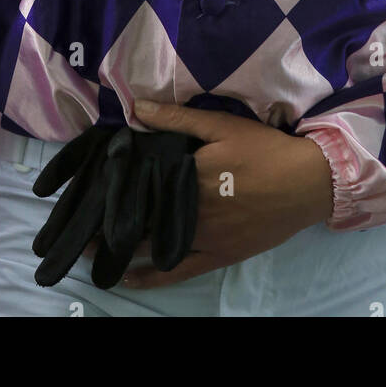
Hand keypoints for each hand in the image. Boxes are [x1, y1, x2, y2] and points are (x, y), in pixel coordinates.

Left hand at [91, 100, 334, 288]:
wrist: (308, 183)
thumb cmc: (265, 149)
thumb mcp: (222, 125)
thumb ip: (176, 118)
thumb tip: (134, 109)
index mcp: (188, 176)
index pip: (139, 183)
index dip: (111, 186)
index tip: (84, 185)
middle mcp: (191, 211)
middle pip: (140, 216)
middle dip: (107, 217)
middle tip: (77, 217)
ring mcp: (205, 238)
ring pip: (152, 245)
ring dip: (118, 245)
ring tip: (87, 245)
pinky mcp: (219, 256)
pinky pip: (178, 271)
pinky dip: (150, 276)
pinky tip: (126, 277)